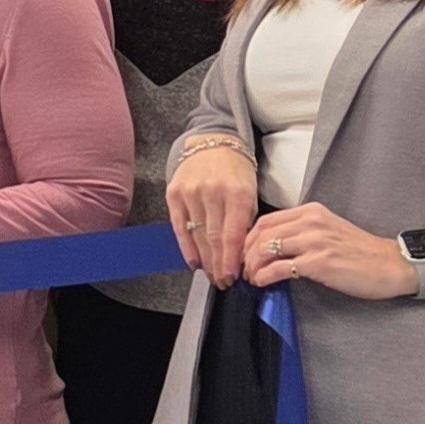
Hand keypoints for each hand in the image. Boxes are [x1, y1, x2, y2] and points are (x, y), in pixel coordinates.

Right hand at [170, 143, 260, 287]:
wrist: (213, 142)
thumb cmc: (236, 170)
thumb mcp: (250, 191)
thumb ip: (244, 220)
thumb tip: (239, 253)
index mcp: (237, 193)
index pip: (232, 235)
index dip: (231, 259)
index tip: (232, 277)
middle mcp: (212, 193)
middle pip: (213, 238)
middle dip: (218, 264)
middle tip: (222, 281)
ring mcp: (190, 193)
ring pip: (196, 235)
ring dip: (204, 259)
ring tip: (210, 274)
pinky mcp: (174, 193)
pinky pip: (179, 226)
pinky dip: (186, 247)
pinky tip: (193, 261)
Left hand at [244, 203, 413, 299]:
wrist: (391, 265)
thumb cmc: (359, 252)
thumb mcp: (327, 231)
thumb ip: (300, 232)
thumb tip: (269, 246)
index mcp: (311, 212)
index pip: (265, 220)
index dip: (247, 239)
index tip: (241, 254)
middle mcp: (312, 222)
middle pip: (261, 234)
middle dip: (245, 253)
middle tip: (242, 269)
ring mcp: (316, 241)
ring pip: (266, 249)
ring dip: (252, 266)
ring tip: (252, 278)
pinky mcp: (319, 262)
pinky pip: (280, 268)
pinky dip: (264, 276)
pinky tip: (262, 283)